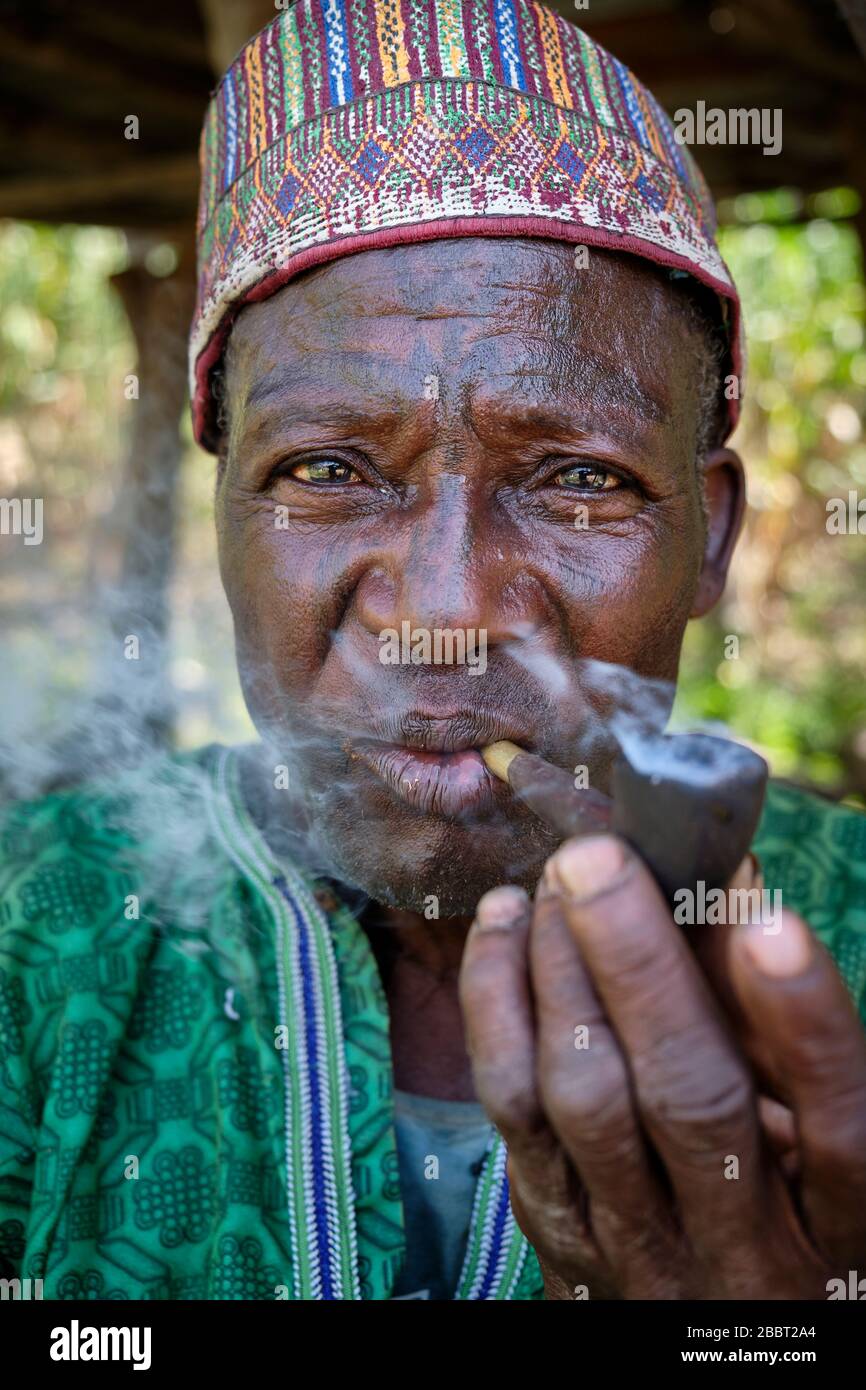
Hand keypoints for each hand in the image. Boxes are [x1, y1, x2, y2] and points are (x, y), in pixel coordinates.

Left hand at [459, 834, 865, 1298]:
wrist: (716, 1324)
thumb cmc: (784, 1197)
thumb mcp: (807, 1125)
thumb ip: (776, 1019)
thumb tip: (731, 881)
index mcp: (839, 1232)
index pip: (839, 1134)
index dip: (805, 1028)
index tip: (770, 925)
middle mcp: (741, 1251)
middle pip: (689, 1104)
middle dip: (638, 968)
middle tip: (598, 860)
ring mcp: (640, 1248)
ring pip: (586, 1103)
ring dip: (562, 973)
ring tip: (558, 882)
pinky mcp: (560, 1230)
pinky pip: (513, 1111)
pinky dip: (498, 1004)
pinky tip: (503, 923)